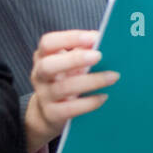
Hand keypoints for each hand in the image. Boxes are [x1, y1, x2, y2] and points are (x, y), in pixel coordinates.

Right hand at [27, 29, 118, 152]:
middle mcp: (40, 75)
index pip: (48, 43)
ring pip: (63, 88)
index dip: (69, 38)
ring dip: (91, 81)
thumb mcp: (71, 62)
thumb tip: (106, 40)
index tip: (93, 38)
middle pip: (48, 65)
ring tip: (113, 76)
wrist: (50, 111)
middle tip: (99, 56)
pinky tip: (104, 96)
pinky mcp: (52, 114)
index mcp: (43, 56)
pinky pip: (70, 109)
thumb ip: (84, 49)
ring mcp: (44, 95)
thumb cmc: (67, 78)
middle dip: (74, 59)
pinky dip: (89, 102)